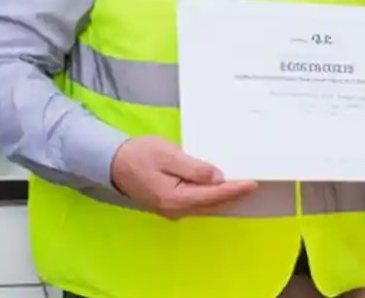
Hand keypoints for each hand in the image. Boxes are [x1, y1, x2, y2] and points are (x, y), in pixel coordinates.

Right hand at [109, 135, 257, 219]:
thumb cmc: (139, 155)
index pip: (212, 195)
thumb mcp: (168, 155)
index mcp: (175, 198)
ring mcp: (171, 210)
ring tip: (241, 186)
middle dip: (233, 195)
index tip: (252, 183)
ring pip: (205, 206)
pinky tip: (219, 188)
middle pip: (211, 205)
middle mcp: (175, 210)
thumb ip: (194, 168)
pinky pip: (197, 203)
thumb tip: (218, 177)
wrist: (113, 162)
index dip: (234, 189)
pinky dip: (211, 197)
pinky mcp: (169, 204)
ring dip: (223, 197)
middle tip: (252, 185)